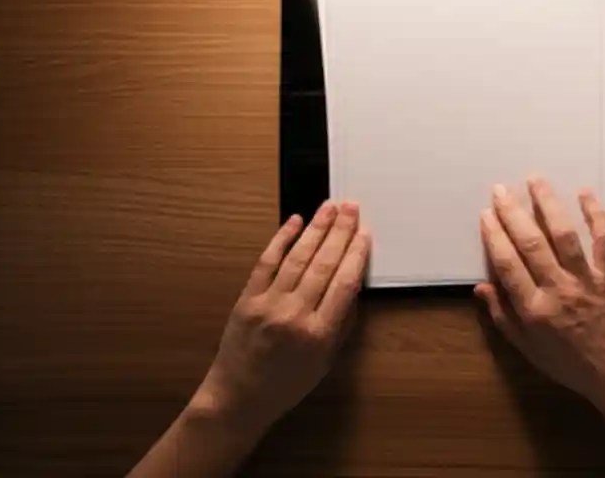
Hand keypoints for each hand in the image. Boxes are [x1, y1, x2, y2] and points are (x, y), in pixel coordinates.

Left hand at [192, 201, 369, 432]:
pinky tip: (295, 221)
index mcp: (320, 334)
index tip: (365, 233)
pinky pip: (267, 262)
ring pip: (298, 257)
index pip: (345, 284)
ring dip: (316, 229)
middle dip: (340, 232)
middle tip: (351, 207)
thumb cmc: (287, 384)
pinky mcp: (247, 299)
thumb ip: (342, 323)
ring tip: (329, 207)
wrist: (238, 398)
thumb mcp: (326, 361)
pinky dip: (281, 239)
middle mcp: (295, 315)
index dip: (357, 255)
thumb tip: (353, 285)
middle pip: (324, 264)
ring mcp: (268, 304)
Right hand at [474, 178, 604, 409]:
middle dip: (514, 214)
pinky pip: (604, 241)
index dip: (495, 237)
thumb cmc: (566, 362)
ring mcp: (586, 281)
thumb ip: (502, 316)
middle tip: (501, 190)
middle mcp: (558, 290)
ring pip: (565, 236)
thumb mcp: (526, 347)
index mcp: (534, 310)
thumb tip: (481, 285)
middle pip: (532, 244)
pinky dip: (596, 215)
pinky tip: (585, 193)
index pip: (509, 265)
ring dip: (549, 205)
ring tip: (535, 181)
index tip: (486, 214)